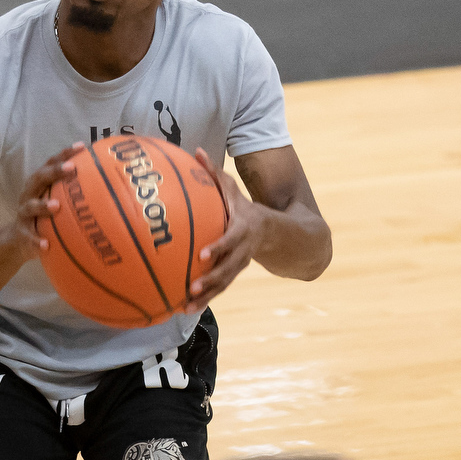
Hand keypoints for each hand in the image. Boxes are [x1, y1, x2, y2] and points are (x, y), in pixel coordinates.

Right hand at [9, 142, 85, 262]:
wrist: (18, 240)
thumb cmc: (45, 216)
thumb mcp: (57, 202)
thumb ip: (74, 194)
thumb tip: (109, 187)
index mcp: (40, 184)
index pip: (51, 164)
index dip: (64, 154)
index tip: (82, 147)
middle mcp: (29, 194)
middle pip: (39, 178)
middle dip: (54, 171)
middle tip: (71, 168)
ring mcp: (24, 213)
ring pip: (30, 206)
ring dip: (43, 205)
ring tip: (56, 206)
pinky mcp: (21, 233)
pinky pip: (28, 237)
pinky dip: (37, 241)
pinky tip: (46, 245)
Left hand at [185, 148, 268, 312]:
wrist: (276, 233)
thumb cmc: (244, 207)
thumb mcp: (234, 190)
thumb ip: (215, 173)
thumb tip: (196, 151)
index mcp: (243, 229)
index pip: (231, 239)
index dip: (219, 247)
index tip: (203, 255)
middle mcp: (243, 250)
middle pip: (229, 268)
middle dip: (212, 279)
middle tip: (193, 287)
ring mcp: (239, 265)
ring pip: (224, 284)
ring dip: (206, 297)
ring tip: (186, 307)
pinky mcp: (233, 275)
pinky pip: (219, 289)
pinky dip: (204, 300)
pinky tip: (184, 309)